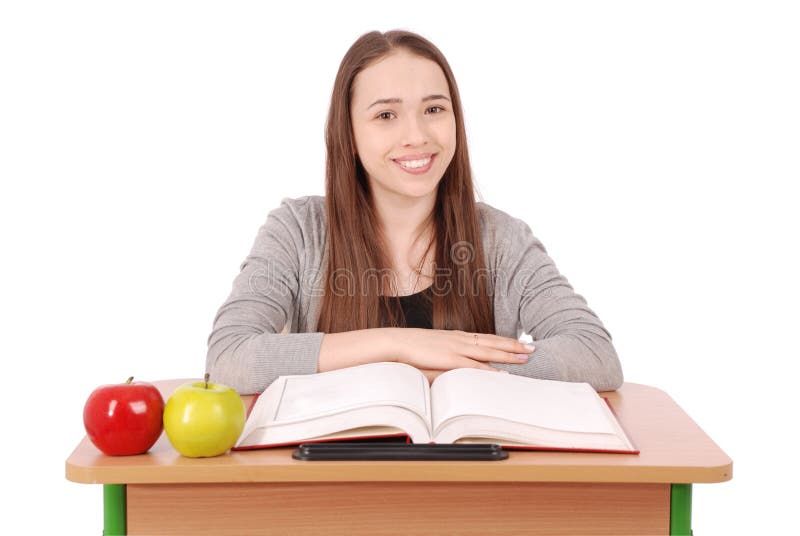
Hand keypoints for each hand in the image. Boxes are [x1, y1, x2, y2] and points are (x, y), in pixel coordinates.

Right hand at [392, 329, 534, 373]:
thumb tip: (457, 361)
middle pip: (493, 342)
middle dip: (513, 345)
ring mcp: (457, 348)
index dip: (503, 340)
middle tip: (532, 348)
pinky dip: (491, 370)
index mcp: (457, 336)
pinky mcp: (451, 358)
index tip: (518, 342)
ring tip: (525, 357)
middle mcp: (461, 339)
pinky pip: (476, 366)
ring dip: (509, 354)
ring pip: (489, 351)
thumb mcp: (434, 348)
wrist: (397, 343)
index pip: (486, 337)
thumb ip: (448, 354)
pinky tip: (503, 373)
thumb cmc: (412, 347)